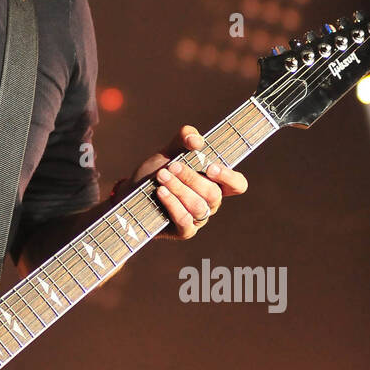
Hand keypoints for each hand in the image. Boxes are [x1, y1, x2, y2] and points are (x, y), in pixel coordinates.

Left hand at [128, 124, 247, 240]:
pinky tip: (161, 192)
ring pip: (198, 207)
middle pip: (213, 194)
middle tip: (171, 167)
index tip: (210, 167)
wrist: (132, 191)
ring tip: (161, 177)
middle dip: (191, 178)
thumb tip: (197, 141)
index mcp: (215, 183)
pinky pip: (185, 220)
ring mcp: (198, 219)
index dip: (229, 177)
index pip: (237, 185)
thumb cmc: (157, 171)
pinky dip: (173, 204)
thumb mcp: (170, 150)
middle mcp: (210, 202)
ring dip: (179, 189)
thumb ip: (185, 138)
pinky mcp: (184, 231)